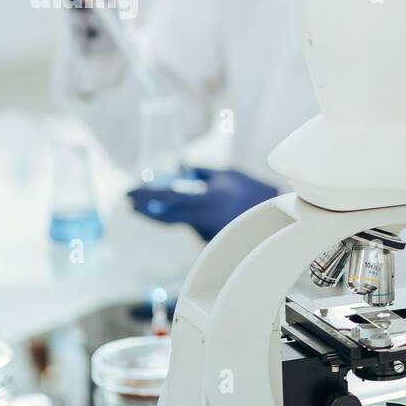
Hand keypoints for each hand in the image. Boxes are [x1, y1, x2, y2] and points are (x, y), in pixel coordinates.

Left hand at [127, 168, 276, 241]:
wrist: (277, 219)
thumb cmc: (254, 193)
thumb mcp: (228, 174)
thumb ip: (203, 171)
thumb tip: (182, 166)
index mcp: (205, 201)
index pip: (166, 199)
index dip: (144, 196)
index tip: (127, 193)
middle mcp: (202, 220)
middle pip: (165, 217)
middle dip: (146, 209)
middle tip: (132, 201)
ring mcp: (206, 233)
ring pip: (180, 221)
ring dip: (171, 211)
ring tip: (165, 200)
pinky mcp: (212, 240)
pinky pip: (193, 226)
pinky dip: (188, 216)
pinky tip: (194, 209)